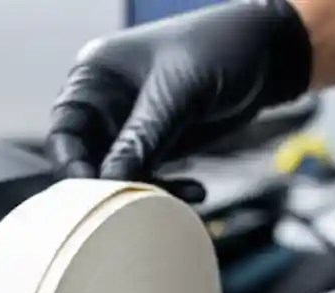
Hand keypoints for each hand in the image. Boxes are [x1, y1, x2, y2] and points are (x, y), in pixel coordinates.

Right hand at [46, 0, 312, 181]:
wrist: (270, 52)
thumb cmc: (221, 48)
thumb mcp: (178, 93)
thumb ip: (142, 137)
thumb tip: (110, 180)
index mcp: (95, 76)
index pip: (64, 131)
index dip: (71, 165)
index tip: (93, 190)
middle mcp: (106, 103)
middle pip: (87, 161)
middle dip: (112, 185)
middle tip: (137, 203)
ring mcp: (130, 126)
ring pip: (119, 176)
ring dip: (147, 191)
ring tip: (185, 194)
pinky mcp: (156, 144)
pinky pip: (149, 177)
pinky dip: (168, 189)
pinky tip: (196, 191)